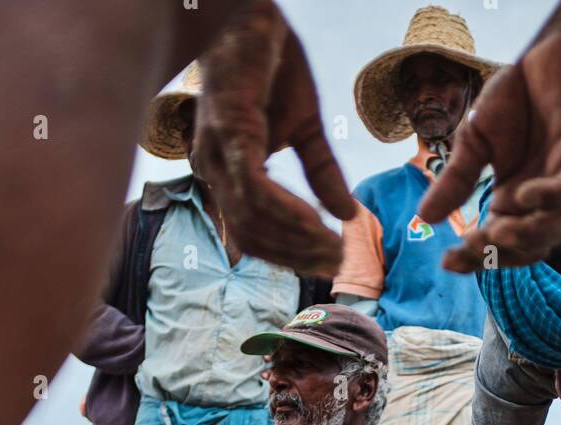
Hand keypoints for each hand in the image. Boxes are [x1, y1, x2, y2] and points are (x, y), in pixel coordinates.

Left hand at [195, 0, 355, 276]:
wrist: (255, 17)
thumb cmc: (272, 65)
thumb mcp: (306, 128)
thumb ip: (322, 174)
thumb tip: (348, 215)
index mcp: (225, 172)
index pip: (254, 232)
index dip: (291, 255)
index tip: (329, 263)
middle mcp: (212, 169)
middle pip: (253, 236)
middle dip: (297, 256)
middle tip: (337, 263)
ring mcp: (218, 155)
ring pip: (254, 221)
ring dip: (297, 239)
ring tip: (333, 246)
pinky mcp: (230, 136)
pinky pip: (257, 192)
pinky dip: (287, 213)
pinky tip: (317, 222)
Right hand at [419, 29, 560, 270]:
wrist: (545, 58)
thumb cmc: (512, 102)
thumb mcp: (473, 144)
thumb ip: (456, 181)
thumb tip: (424, 217)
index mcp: (511, 205)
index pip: (495, 245)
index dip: (473, 259)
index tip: (446, 262)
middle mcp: (539, 204)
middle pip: (525, 248)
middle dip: (499, 252)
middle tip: (472, 243)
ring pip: (555, 230)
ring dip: (528, 236)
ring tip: (499, 232)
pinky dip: (550, 198)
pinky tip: (524, 194)